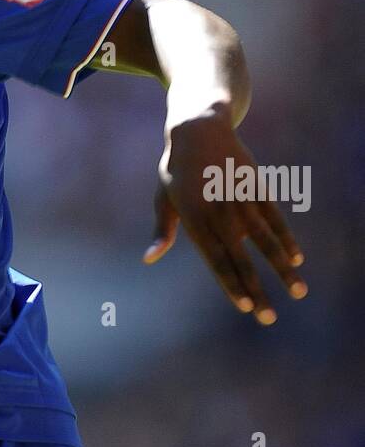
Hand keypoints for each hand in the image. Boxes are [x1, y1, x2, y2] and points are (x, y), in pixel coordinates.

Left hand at [144, 111, 306, 323]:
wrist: (199, 128)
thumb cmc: (175, 169)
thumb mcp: (163, 198)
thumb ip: (164, 230)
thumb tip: (149, 259)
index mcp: (195, 220)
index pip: (216, 261)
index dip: (231, 284)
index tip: (245, 307)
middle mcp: (220, 213)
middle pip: (242, 259)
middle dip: (256, 290)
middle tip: (269, 318)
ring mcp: (241, 200)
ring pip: (266, 241)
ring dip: (282, 268)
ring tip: (297, 291)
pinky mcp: (256, 187)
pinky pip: (275, 217)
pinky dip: (286, 237)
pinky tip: (296, 258)